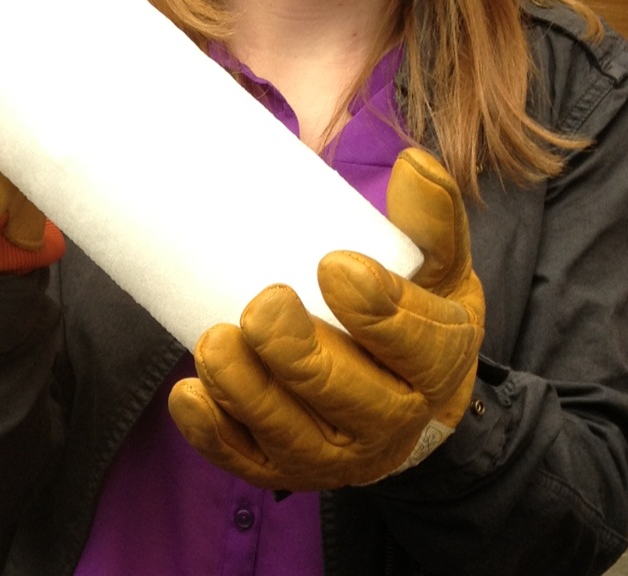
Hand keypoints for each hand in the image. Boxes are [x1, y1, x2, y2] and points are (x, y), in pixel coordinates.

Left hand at [167, 147, 484, 489]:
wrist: (406, 398)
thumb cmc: (415, 316)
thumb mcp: (440, 268)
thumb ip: (432, 217)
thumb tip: (413, 161)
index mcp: (436, 365)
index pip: (418, 346)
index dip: (380, 312)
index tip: (333, 266)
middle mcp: (390, 421)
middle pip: (349, 398)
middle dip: (302, 356)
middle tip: (262, 305)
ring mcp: (335, 453)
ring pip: (291, 434)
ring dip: (248, 393)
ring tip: (214, 343)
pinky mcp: (283, 466)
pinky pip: (246, 460)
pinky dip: (215, 434)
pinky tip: (187, 395)